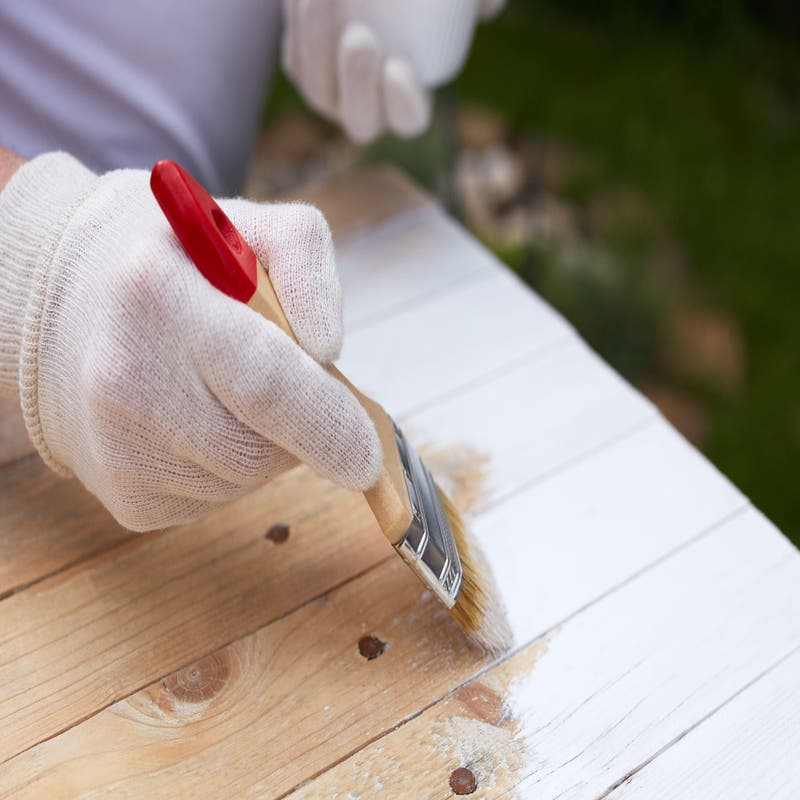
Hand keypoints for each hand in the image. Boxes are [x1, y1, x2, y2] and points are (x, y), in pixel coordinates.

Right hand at [0, 153, 380, 530]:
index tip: (364, 459)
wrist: (66, 306)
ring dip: (262, 444)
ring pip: (243, 480)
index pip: (264, 384)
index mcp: (158, 297)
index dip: (327, 426)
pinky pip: (216, 500)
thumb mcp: (245, 225)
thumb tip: (328, 348)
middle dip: (298, 428)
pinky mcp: (126, 498)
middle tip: (283, 384)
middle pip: (259, 449)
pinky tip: (194, 421)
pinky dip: (228, 468)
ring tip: (222, 390)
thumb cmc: (177, 266)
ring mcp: (118, 449)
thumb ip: (306, 260)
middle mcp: (125, 381)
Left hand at [281, 0, 503, 141]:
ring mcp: (333, 94)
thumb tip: (486, 8)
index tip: (400, 67)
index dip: (404, 105)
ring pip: (319, 92)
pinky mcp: (303, 68)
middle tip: (360, 37)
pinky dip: (299, 31)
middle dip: (359, 86)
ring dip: (318, 51)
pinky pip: (297, 60)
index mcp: (410, 101)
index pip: (408, 121)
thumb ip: (481, 0)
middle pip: (361, 120)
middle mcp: (370, 109)